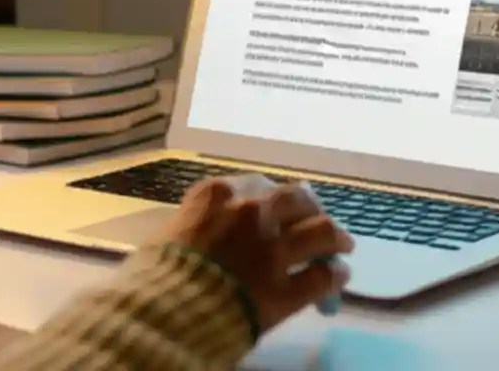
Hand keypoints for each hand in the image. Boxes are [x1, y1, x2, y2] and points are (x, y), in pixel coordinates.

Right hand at [162, 176, 354, 331]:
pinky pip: (323, 277)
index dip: (277, 197)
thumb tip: (217, 225)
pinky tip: (339, 278)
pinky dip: (334, 276)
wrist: (160, 313)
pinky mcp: (286, 288)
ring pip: (322, 231)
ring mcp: (273, 250)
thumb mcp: (172, 232)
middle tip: (318, 219)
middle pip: (298, 200)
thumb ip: (203, 221)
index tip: (284, 204)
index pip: (260, 185)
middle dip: (312, 208)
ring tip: (343, 245)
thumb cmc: (155, 274)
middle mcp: (252, 213)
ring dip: (336, 237)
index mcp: (218, 194)